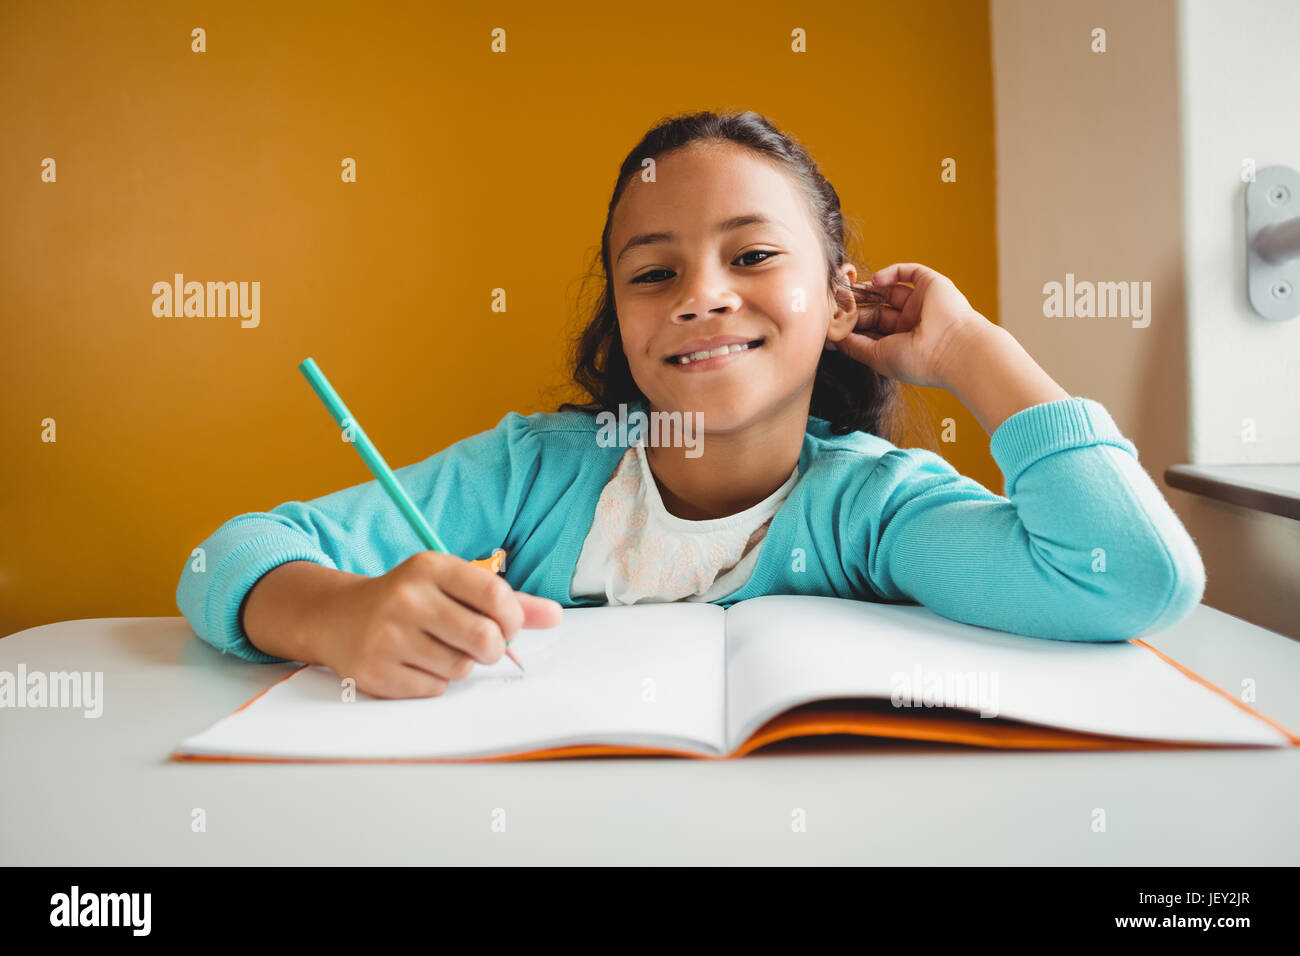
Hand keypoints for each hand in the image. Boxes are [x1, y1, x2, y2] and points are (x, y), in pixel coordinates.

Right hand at [314, 550, 562, 698]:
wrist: (337, 617)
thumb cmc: (409, 599)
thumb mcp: (452, 585)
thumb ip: (507, 601)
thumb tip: (554, 616)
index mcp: (431, 567)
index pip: (496, 596)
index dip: (514, 619)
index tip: (507, 625)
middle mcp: (407, 597)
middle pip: (485, 639)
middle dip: (493, 649)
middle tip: (481, 645)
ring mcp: (388, 635)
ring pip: (461, 668)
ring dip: (460, 665)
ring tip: (438, 648)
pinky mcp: (375, 671)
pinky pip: (434, 689)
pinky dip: (434, 682)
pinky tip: (415, 663)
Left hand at [830, 262, 988, 389]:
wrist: (952, 349)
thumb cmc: (917, 360)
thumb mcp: (877, 356)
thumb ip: (853, 346)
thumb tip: (833, 338)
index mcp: (901, 342)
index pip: (871, 328)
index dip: (852, 322)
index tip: (833, 318)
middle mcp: (912, 322)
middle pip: (876, 308)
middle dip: (856, 304)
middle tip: (836, 300)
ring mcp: (922, 303)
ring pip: (889, 289)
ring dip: (868, 288)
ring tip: (850, 289)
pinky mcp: (932, 285)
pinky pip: (908, 272)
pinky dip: (890, 272)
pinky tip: (877, 281)